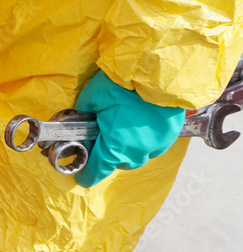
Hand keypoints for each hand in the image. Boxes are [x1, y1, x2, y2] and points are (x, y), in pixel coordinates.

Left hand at [74, 70, 185, 187]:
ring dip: (127, 151)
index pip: (98, 171)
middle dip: (108, 157)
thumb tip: (81, 125)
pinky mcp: (170, 137)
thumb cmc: (120, 85)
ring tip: (120, 134)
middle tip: (101, 141)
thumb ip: (83, 117)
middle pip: (118, 163)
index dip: (88, 176)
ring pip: (138, 157)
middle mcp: (137, 152)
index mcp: (115, 147)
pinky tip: (139, 129)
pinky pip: (153, 147)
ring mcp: (156, 146)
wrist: (157, 72)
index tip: (82, 178)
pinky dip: (144, 142)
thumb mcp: (91, 99)